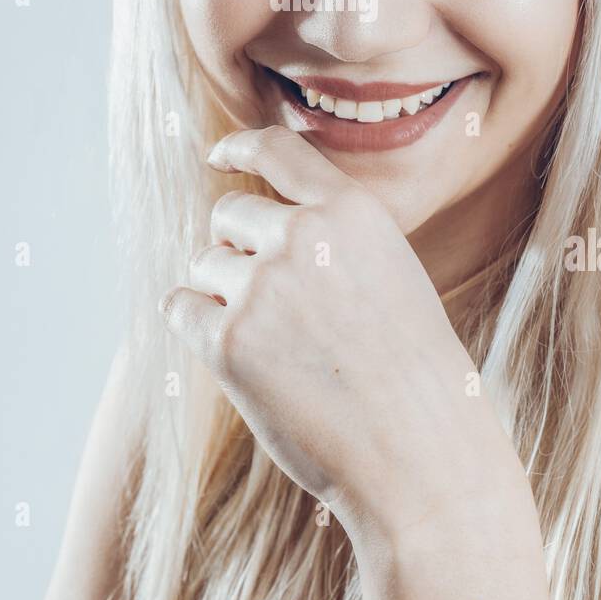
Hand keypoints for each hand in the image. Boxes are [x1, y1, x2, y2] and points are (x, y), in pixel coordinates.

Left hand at [159, 125, 525, 545]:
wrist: (419, 452)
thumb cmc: (412, 372)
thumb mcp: (391, 272)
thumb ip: (334, 237)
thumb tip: (256, 225)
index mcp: (351, 211)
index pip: (279, 149)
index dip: (240, 147)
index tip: (219, 156)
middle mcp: (304, 236)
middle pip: (229, 214)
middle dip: (238, 248)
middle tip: (275, 304)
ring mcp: (263, 286)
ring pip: (205, 264)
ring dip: (223, 294)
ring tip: (276, 344)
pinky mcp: (229, 340)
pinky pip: (181, 307)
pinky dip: (195, 325)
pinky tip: (232, 354)